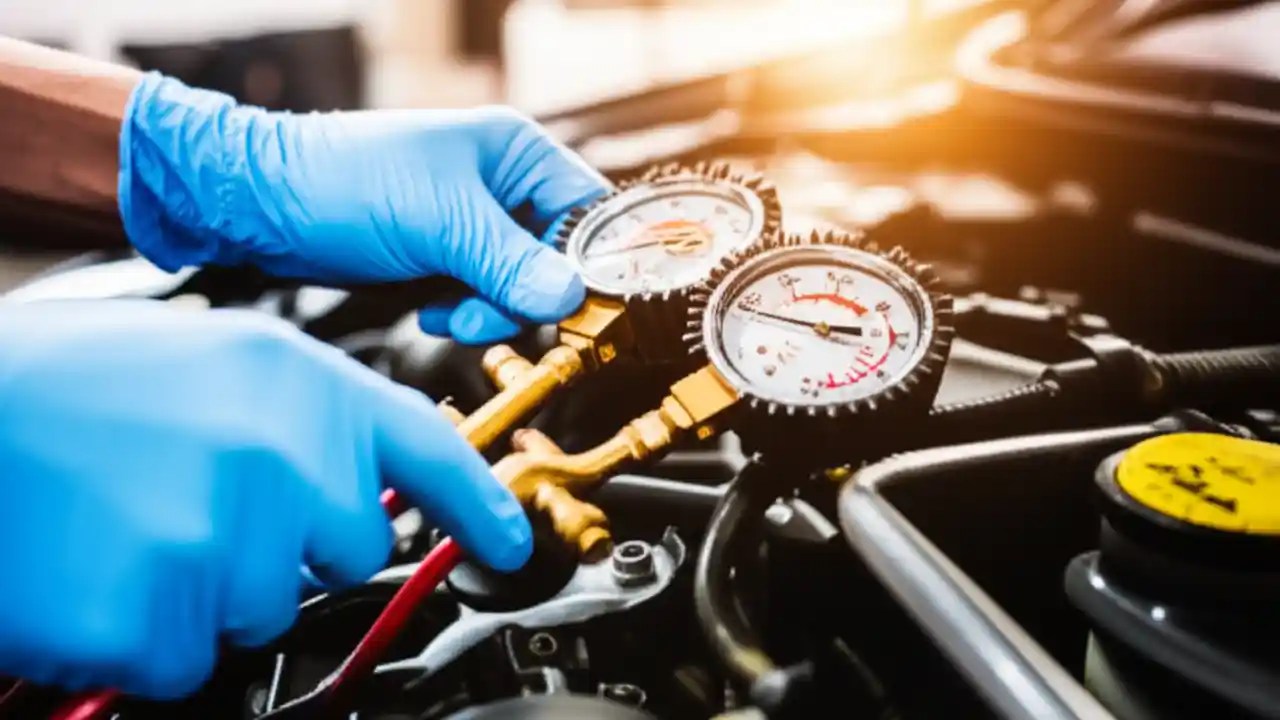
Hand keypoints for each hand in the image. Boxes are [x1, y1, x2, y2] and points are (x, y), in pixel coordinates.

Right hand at [0, 301, 529, 698]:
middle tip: (196, 496)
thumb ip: (304, 415)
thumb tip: (357, 481)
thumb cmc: (76, 382)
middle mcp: (281, 459)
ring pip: (264, 610)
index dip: (480, 505)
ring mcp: (224, 545)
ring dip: (208, 585)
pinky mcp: (156, 623)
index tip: (510, 544)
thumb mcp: (217, 360)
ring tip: (133, 518)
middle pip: (348, 549)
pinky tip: (101, 565)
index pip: (426, 450)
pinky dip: (144, 631)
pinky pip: (186, 660)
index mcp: (299, 383)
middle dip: (287, 541)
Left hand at [118, 73, 608, 343]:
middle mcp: (504, 188)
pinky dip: (464, 314)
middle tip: (487, 307)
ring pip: (521, 290)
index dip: (587, 262)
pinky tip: (429, 306)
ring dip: (491, 311)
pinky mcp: (448, 260)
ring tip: (447, 308)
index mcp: (517, 154)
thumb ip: (509, 263)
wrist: (265, 208)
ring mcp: (476, 226)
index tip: (574, 305)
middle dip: (526, 296)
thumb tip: (569, 298)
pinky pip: (484, 300)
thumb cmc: (343, 183)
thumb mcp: (439, 222)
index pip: (587, 213)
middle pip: (557, 261)